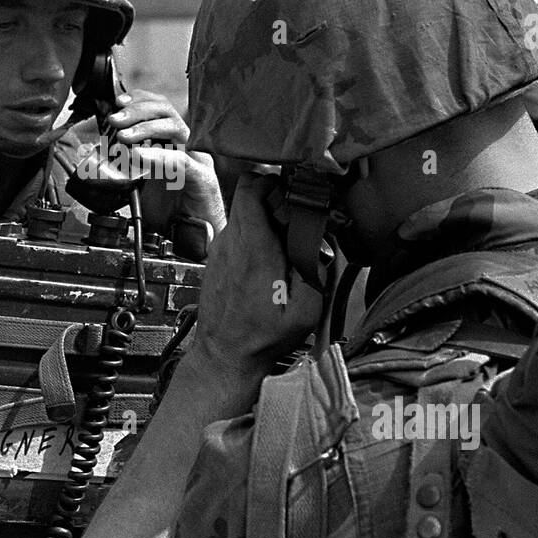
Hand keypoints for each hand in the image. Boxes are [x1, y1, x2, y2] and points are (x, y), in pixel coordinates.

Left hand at [104, 89, 225, 234]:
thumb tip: (99, 156)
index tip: (117, 103)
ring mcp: (198, 160)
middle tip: (114, 119)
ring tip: (123, 136)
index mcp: (173, 144)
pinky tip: (139, 155)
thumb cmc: (171, 214)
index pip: (159, 109)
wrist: (195, 241)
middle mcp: (187, 147)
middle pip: (167, 112)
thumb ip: (127, 168)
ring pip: (176, 128)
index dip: (139, 100)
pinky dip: (158, 155)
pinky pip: (181, 160)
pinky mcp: (203, 179)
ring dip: (146, 127)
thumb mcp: (141, 184)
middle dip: (137, 110)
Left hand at [189, 173, 322, 387]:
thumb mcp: (305, 311)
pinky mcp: (216, 260)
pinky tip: (270, 259)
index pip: (252, 188)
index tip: (293, 192)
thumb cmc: (262, 337)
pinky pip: (237, 233)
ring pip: (242, 214)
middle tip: (294, 216)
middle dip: (273, 197)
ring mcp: (219, 250)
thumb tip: (321, 242)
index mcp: (253, 248)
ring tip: (285, 242)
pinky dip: (254, 236)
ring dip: (264, 219)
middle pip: (247, 195)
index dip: (273, 181)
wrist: (225, 356)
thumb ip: (317, 271)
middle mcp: (231, 242)